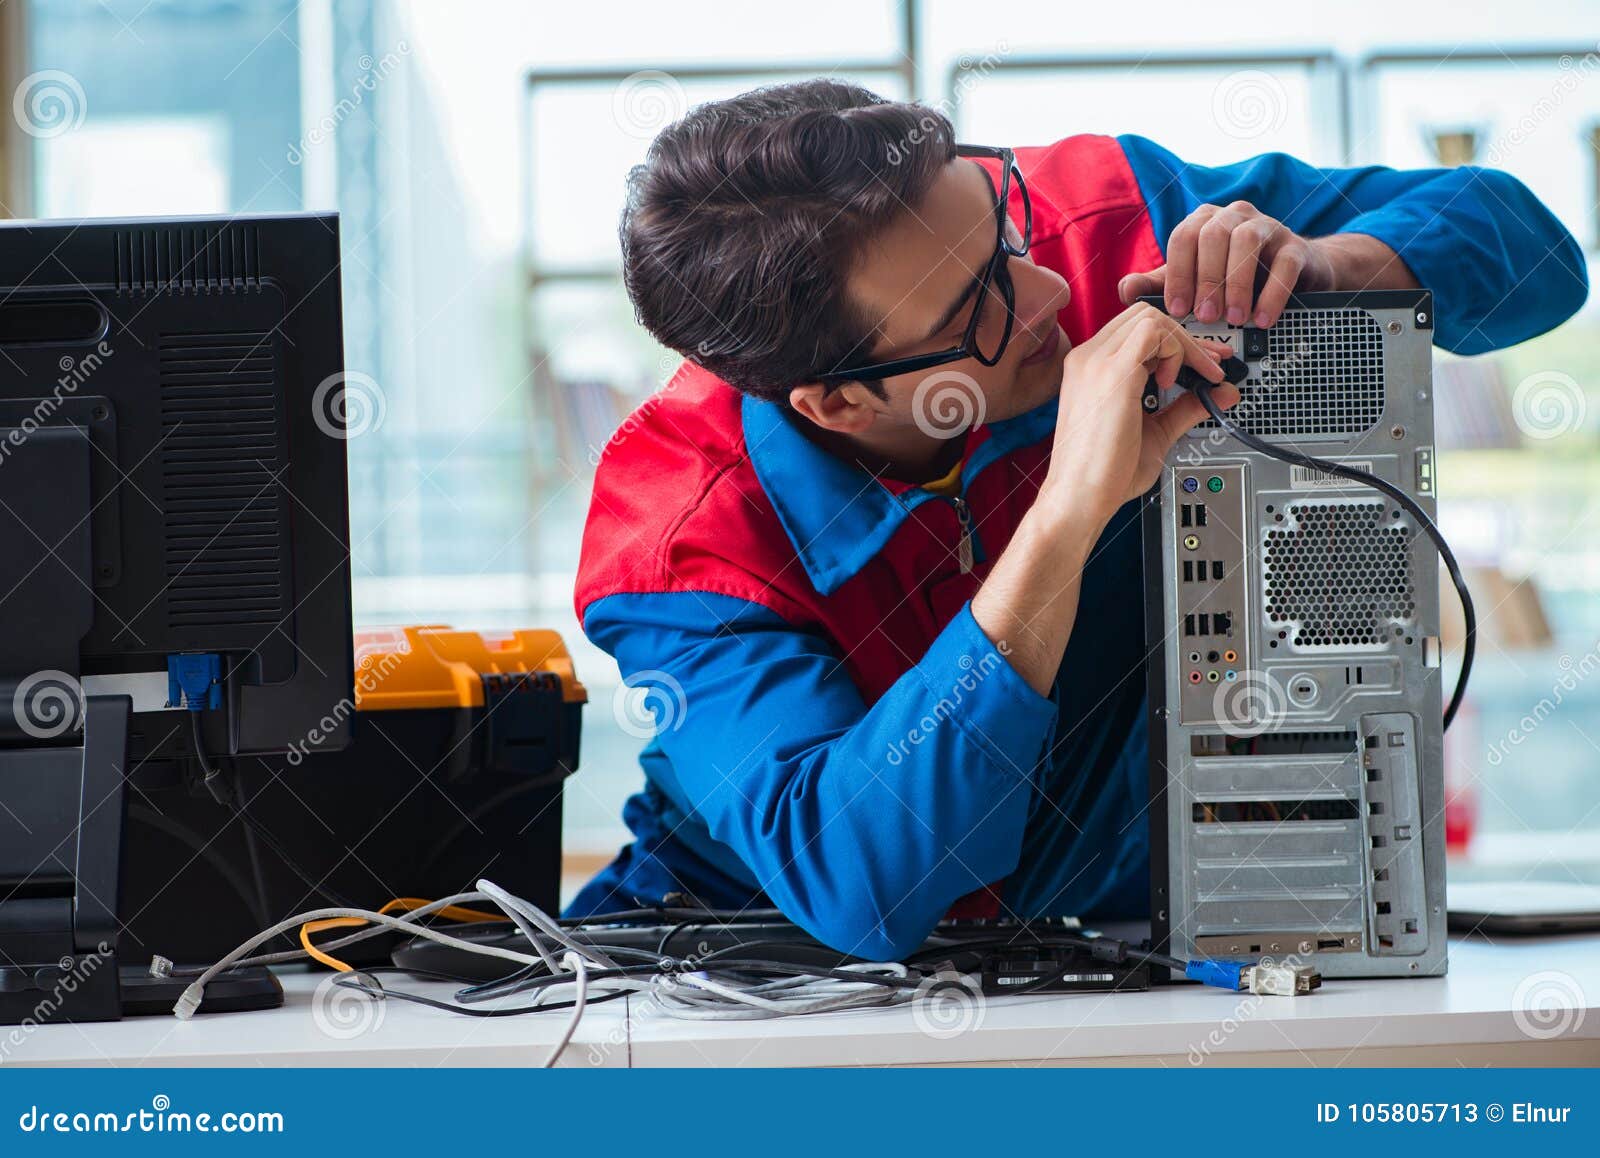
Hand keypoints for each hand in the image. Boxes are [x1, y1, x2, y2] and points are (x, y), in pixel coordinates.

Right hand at [1044, 303, 1238, 524]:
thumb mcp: (1155, 433)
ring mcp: (1096, 362)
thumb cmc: (1103, 474)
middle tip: (1211, 365)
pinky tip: (1176, 382)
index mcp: (1092, 370)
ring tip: (1193, 377)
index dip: (1175, 341)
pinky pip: (1154, 334)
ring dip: (1183, 343)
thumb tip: (1220, 394)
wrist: (1079, 498)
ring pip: (1150, 318)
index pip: (1136, 331)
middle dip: (1186, 337)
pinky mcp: (1112, 372)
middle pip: (1144, 316)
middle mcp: (1090, 359)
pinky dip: (1177, 351)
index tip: (1204, 362)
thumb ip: (1185, 409)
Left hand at [1117, 200, 1335, 327]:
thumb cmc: (1232, 277)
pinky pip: (1285, 263)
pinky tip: (1262, 318)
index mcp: (1203, 222)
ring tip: (1234, 318)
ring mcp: (1267, 226)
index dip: (1178, 274)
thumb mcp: (1193, 280)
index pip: (1182, 237)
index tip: (1177, 309)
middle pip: (1213, 236)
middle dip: (1206, 280)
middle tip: (1205, 317)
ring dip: (1237, 284)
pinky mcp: (1295, 245)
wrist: (1288, 276)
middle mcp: (1233, 217)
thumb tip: (1125, 289)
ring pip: (1247, 242)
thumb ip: (1159, 285)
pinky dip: (1273, 293)